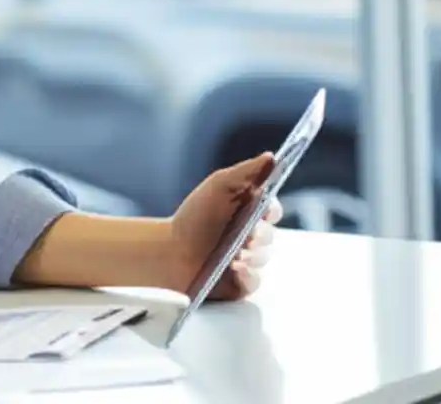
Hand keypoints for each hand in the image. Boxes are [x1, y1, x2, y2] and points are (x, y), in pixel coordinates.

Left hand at [169, 153, 281, 300]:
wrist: (168, 251)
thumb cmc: (193, 217)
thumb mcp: (219, 186)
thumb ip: (246, 172)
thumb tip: (271, 158)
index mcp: (248, 211)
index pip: (272, 209)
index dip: (271, 210)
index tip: (264, 210)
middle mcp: (251, 234)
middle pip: (270, 234)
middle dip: (260, 234)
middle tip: (247, 235)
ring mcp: (248, 259)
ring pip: (264, 257)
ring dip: (252, 255)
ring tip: (234, 254)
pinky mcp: (241, 282)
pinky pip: (255, 280)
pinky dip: (247, 275)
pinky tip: (235, 268)